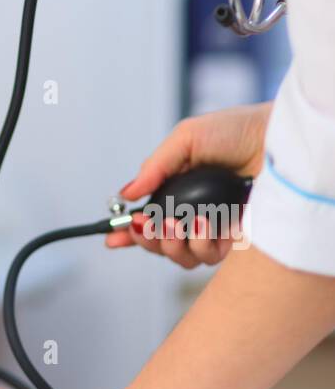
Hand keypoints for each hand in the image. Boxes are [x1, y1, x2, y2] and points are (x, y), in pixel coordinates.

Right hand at [106, 102, 273, 268]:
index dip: (130, 233)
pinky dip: (201, 243)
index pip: (150, 219)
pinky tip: (205, 222)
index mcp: (180, 191)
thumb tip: (127, 193)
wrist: (275, 139)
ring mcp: (217, 229)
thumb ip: (155, 167)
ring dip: (173, 243)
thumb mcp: (186, 138)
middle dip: (148, 239)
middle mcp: (195, 214)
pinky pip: (210, 257)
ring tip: (181, 222)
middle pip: (161, 244)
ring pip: (183, 257)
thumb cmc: (236, 131)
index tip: (112, 238)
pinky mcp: (238, 242)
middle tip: (148, 224)